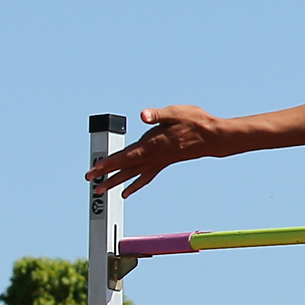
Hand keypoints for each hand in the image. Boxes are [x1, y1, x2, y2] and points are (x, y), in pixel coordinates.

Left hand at [84, 104, 234, 196]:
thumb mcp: (177, 113)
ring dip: (116, 183)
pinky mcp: (163, 163)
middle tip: (90, 183)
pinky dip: (134, 184)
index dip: (109, 163)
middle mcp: (154, 156)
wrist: (214, 137)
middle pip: (126, 168)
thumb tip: (144, 115)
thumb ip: (158, 114)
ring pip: (133, 175)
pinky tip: (126, 191)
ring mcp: (159, 162)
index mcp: (153, 144)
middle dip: (106, 175)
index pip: (126, 156)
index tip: (94, 170)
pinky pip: (145, 177)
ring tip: (100, 190)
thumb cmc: (196, 122)